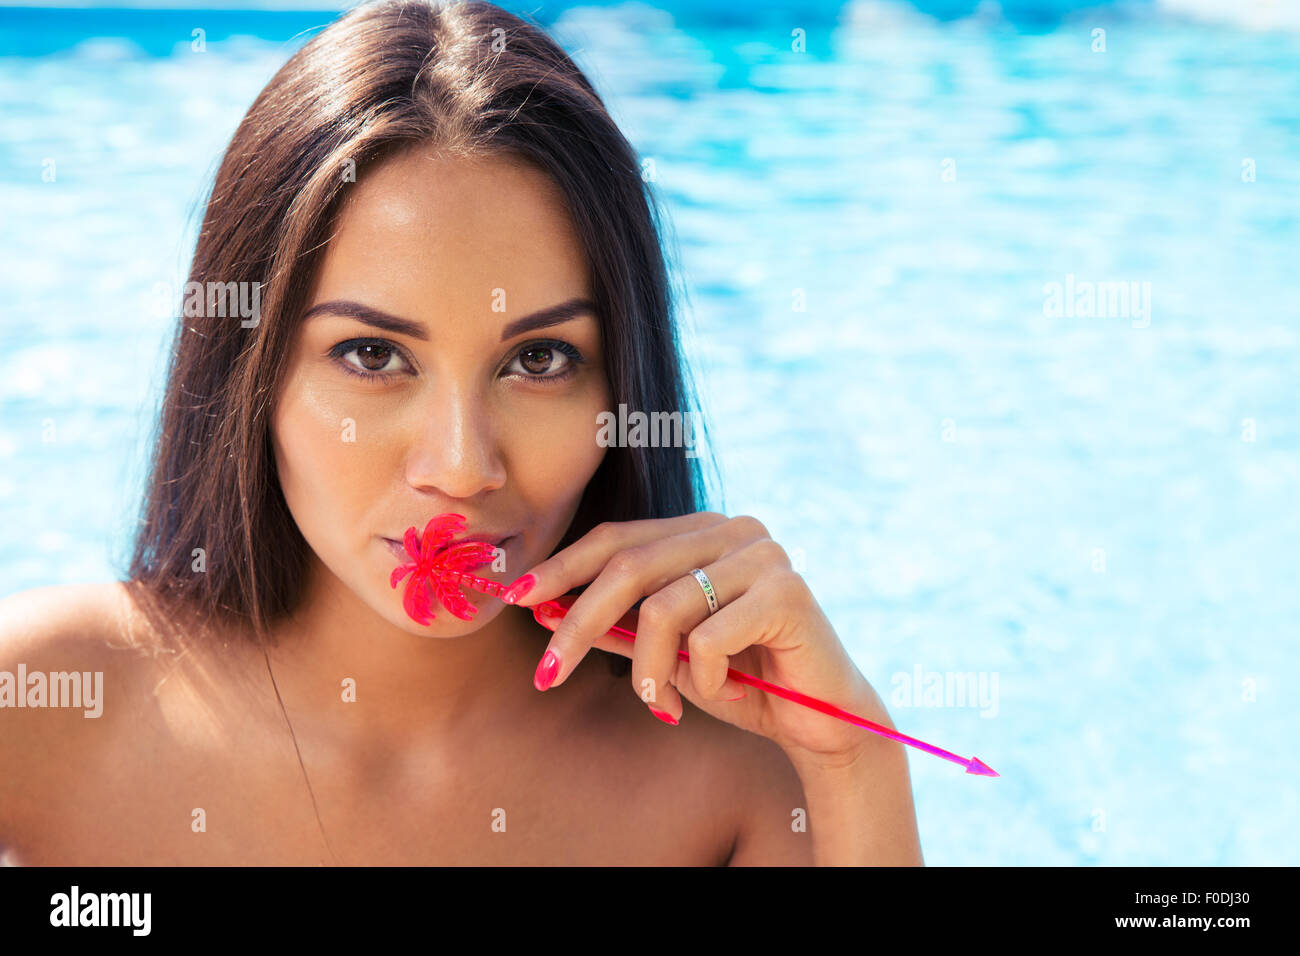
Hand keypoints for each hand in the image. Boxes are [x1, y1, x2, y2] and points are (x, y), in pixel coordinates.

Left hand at [502, 511, 886, 766]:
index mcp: (703, 530)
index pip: (617, 538)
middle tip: (547, 676)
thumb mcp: (666, 653)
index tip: (514, 598)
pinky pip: (707, 638)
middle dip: (577, 624)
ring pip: (662, 607)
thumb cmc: (741, 680)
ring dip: (649, 671)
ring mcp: (763, 555)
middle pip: (628, 567)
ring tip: (660, 704)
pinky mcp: (787, 592)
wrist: (821, 721)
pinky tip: (728, 694)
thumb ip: (616, 626)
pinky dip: (704, 680)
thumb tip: (542, 611)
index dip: (562, 568)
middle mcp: (734, 528)